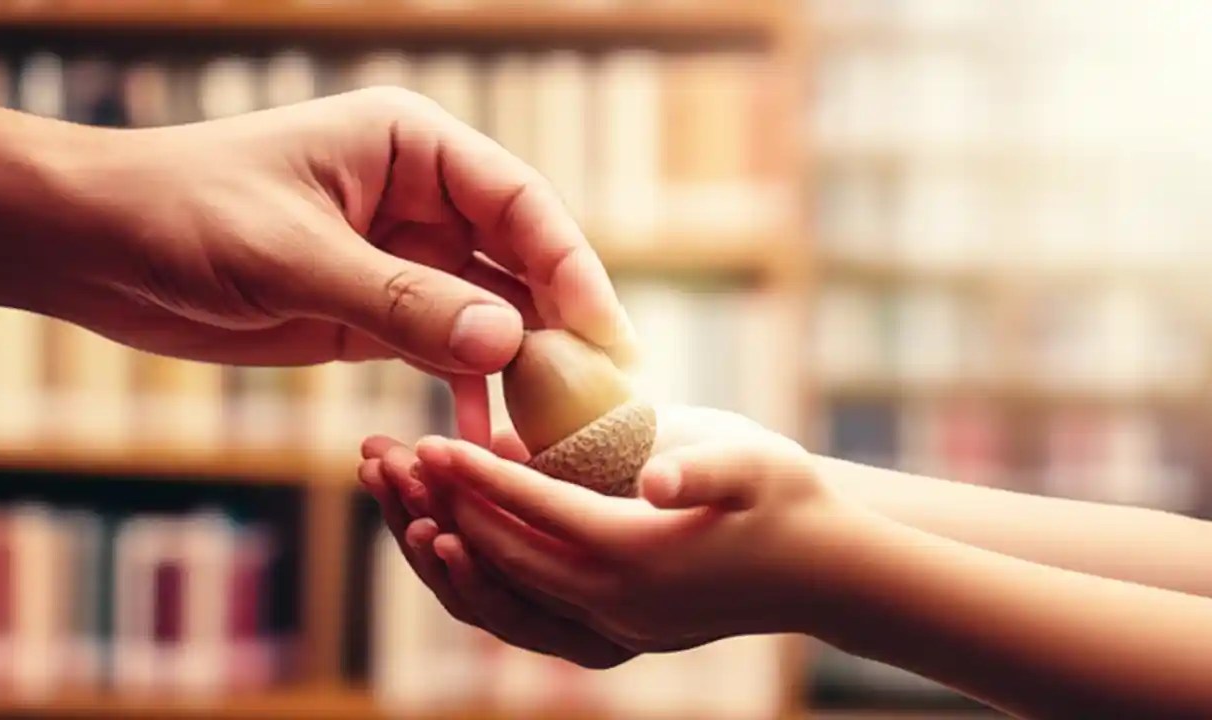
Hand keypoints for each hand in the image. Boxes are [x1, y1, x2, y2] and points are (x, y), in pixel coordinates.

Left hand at [0, 91, 635, 438]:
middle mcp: (423, 198)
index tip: (602, 334)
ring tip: (557, 428)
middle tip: (603, 396)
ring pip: (490, 313)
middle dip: (561, 325)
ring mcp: (406, 258)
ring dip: (522, 369)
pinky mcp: (380, 312)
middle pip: (520, 261)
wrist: (100, 249)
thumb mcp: (294, 256)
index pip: (519, 202)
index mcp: (412, 148)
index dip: (570, 266)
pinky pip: (446, 352)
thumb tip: (508, 342)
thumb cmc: (184, 216)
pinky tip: (488, 439)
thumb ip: (401, 301)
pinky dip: (467, 392)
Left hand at [360, 406, 842, 663]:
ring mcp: (611, 626)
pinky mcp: (613, 630)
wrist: (824, 568)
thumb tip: (654, 479)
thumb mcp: (753, 465)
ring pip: (503, 596)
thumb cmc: (788, 499)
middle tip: (388, 461)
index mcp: (637, 558)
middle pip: (500, 558)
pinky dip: (483, 576)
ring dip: (447, 548)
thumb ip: (700, 466)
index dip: (478, 476)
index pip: (534, 514)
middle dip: (440, 509)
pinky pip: (526, 610)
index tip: (427, 439)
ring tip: (401, 500)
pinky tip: (454, 537)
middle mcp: (613, 604)